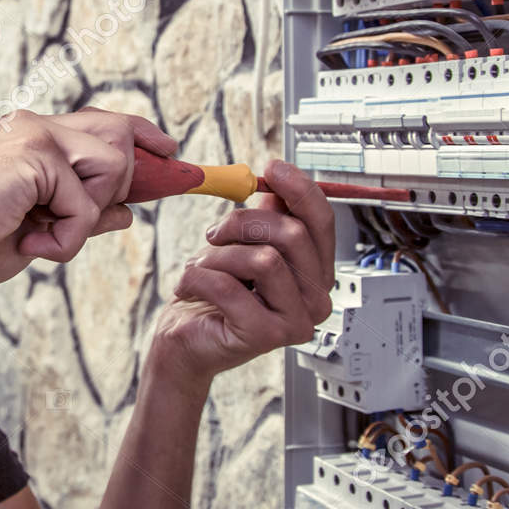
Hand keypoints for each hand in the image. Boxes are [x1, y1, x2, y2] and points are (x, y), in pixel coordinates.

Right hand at [0, 108, 176, 287]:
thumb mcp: (38, 230)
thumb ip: (80, 214)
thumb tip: (126, 212)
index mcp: (29, 137)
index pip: (101, 122)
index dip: (141, 135)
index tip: (171, 152)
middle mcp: (34, 126)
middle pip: (118, 134)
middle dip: (124, 183)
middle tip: (79, 225)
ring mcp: (36, 134)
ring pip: (113, 165)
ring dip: (88, 216)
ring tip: (46, 237)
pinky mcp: (37, 154)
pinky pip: (87, 204)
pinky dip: (68, 238)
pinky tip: (31, 245)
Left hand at [145, 159, 335, 391]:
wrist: (186, 340)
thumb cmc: (213, 294)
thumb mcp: (241, 245)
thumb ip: (268, 217)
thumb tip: (278, 181)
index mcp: (316, 273)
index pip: (322, 222)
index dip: (299, 190)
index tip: (271, 168)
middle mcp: (316, 299)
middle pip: (293, 235)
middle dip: (244, 223)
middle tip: (215, 233)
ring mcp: (296, 321)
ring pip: (263, 259)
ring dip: (219, 255)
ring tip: (202, 267)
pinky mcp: (266, 336)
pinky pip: (230, 287)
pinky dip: (199, 278)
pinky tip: (188, 286)